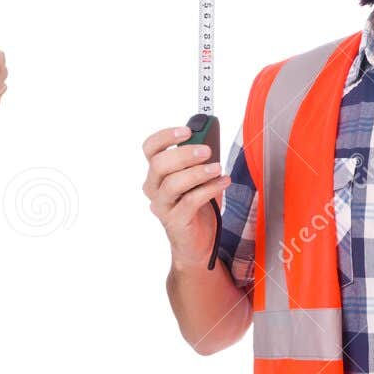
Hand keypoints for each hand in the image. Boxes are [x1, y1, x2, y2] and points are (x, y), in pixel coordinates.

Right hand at [141, 125, 229, 269]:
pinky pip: (190, 201)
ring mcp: (162, 206)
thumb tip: (208, 139)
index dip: (166, 136)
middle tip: (207, 150)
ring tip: (218, 168)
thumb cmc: (197, 205)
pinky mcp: (175, 221)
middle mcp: (153, 188)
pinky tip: (224, 182)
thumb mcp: (197, 178)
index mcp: (156, 172)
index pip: (150, 148)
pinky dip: (210, 189)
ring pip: (173, 183)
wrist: (197, 243)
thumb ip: (197, 160)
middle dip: (184, 154)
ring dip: (197, 173)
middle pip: (159, 164)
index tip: (187, 131)